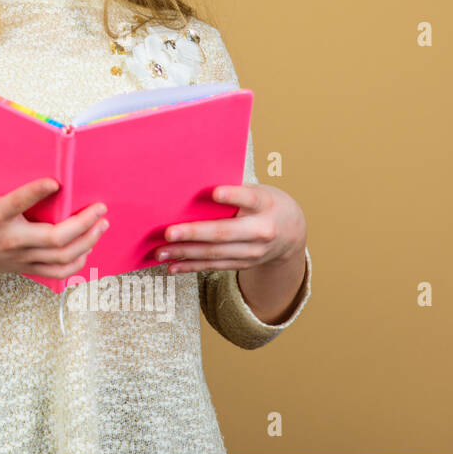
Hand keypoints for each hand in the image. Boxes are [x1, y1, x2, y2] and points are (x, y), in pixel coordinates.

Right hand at [0, 139, 108, 282]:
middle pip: (54, 238)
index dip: (36, 193)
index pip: (17, 204)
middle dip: (82, 224)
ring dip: (87, 242)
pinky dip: (77, 263)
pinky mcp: (26, 266)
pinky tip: (88, 248)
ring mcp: (21, 256)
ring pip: (62, 257)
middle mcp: (11, 239)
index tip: (55, 181)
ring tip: (101, 224)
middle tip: (100, 208)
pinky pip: (57, 272)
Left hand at [157, 184, 306, 273]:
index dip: (233, 195)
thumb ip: (234, 190)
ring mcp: (254, 251)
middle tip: (169, 233)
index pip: (250, 198)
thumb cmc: (265, 202)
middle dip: (195, 233)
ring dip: (185, 253)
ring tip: (160, 252)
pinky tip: (172, 266)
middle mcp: (262, 230)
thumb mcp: (259, 190)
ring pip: (216, 253)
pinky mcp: (244, 263)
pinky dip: (191, 266)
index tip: (215, 193)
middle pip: (225, 232)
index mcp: (265, 204)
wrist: (292, 231)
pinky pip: (215, 266)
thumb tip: (193, 187)